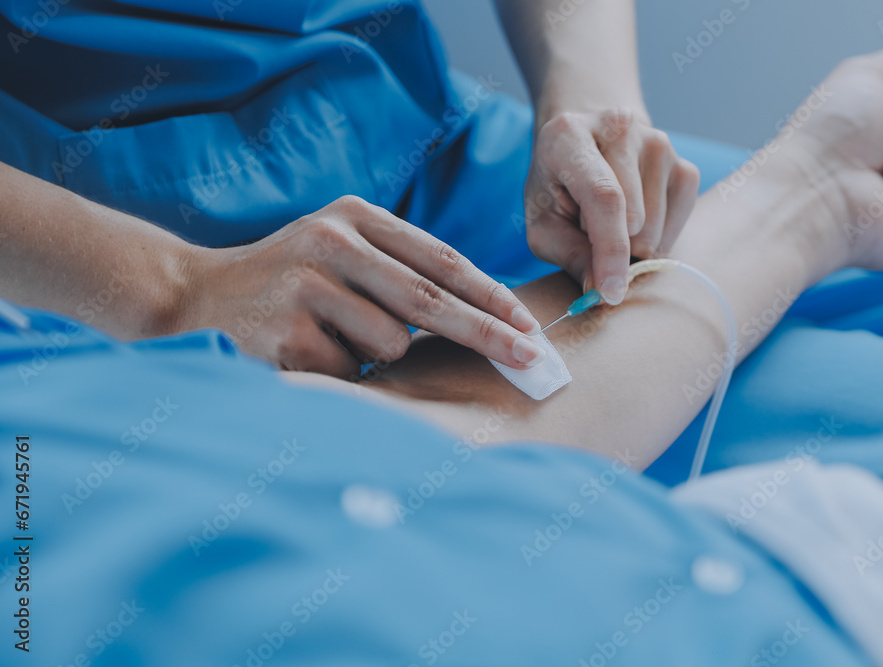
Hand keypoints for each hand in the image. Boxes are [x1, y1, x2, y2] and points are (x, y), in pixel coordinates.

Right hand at [179, 196, 543, 376]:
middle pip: (430, 300)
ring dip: (378, 353)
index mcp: (356, 215)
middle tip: (531, 359)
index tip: (528, 323)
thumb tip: (487, 314)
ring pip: (391, 343)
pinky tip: (304, 349)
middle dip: (487, 334)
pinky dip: (341, 370)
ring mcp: (306, 287)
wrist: (199, 292)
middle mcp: (332, 242)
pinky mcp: (287, 334)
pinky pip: (350, 369)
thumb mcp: (344, 249)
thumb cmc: (292, 276)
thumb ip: (400, 267)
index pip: (441, 258)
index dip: (491, 293)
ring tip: (333, 333)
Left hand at [524, 107, 700, 303]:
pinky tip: (634, 219)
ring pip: (658, 228)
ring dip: (632, 242)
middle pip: (636, 219)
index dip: (611, 249)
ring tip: (609, 219)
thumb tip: (600, 290)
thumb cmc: (557, 184)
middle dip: (614, 248)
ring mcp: (658, 143)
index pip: (605, 197)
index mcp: (571, 137)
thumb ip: (567, 255)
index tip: (611, 292)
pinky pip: (679, 223)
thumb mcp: (542, 220)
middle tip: (589, 232)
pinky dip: (657, 236)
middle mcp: (620, 128)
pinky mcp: (684, 163)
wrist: (586, 139)